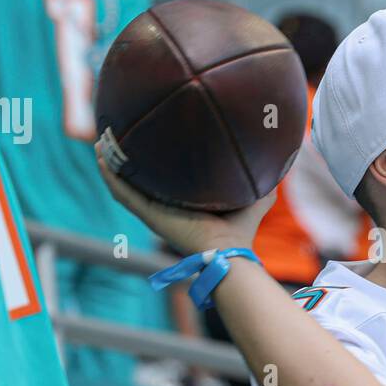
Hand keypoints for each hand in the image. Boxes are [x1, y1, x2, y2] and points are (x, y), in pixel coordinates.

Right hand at [95, 146, 276, 254]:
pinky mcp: (149, 215)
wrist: (229, 252)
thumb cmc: (242, 229)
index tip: (148, 137)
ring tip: (101, 140)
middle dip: (127, 157)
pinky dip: (110, 175)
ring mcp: (153, 210)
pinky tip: (101, 156)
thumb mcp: (255, 195)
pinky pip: (122, 192)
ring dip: (110, 162)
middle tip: (116, 133)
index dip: (154, 160)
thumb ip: (266, 179)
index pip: (163, 178)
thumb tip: (284, 158)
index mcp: (183, 201)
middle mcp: (164, 205)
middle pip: (138, 178)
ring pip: (123, 184)